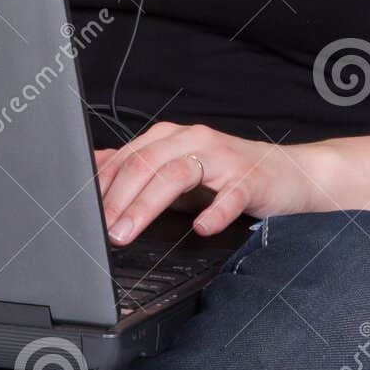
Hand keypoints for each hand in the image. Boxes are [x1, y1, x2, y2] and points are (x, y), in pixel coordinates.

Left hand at [92, 121, 328, 243]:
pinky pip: (230, 195)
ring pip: (176, 174)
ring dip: (146, 205)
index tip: (83, 217)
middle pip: (146, 163)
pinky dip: (214, 211)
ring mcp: (222, 158)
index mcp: (172, 138)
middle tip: (101, 231)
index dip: (102, 187)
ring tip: (128, 232)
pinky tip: (202, 227)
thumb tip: (95, 166)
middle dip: (118, 199)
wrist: (286, 174)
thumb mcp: (178, 171)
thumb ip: (140, 168)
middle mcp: (194, 140)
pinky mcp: (249, 180)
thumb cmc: (228, 176)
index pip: (127, 157)